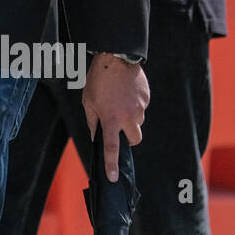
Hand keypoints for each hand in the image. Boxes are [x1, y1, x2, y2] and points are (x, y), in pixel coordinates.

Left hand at [83, 53, 149, 181]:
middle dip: (128, 137)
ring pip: (138, 122)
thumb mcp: (88, 101)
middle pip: (135, 139)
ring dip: (130, 117)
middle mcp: (128, 116)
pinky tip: (126, 91)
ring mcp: (140, 108)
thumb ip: (93, 121)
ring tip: (119, 100)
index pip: (112, 148)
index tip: (113, 177)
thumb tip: (95, 136)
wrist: (116, 57)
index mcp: (110, 119)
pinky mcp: (146, 98)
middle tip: (119, 126)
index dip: (112, 164)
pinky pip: (142, 108)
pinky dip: (134, 104)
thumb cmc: (98, 80)